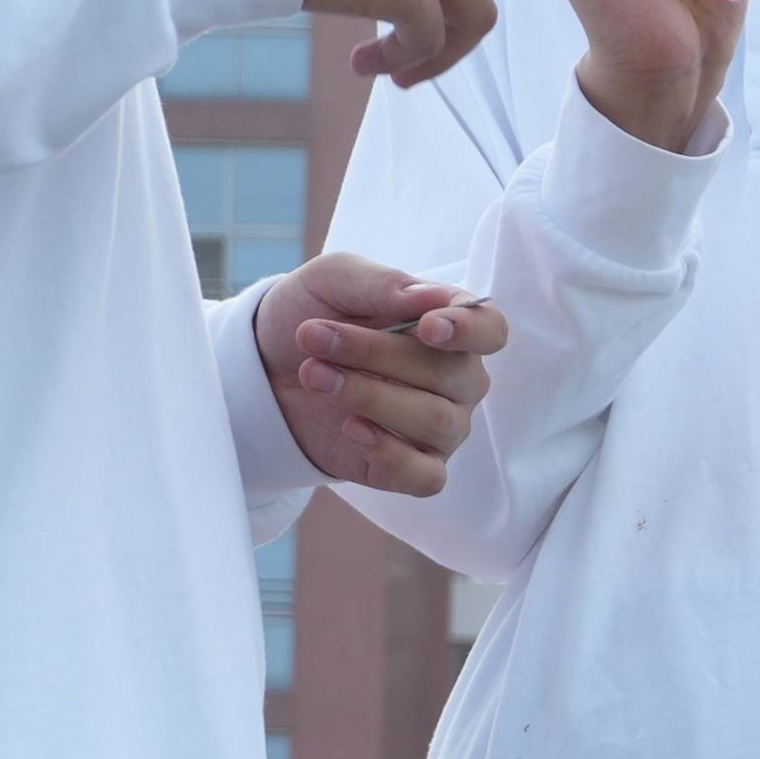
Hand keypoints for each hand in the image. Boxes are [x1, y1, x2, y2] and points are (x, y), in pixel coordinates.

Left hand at [252, 255, 505, 495]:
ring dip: (368, 396)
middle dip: (375, 354)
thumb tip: (429, 298)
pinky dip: (390, 454)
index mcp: (449, 329)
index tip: (429, 327)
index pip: (491, 330)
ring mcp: (442, 429)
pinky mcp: (416, 469)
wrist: (268, 369)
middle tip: (311, 336)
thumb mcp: (331, 282)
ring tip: (313, 375)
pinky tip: (351, 428)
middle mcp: (457, 381)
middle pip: (451, 375)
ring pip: (436, 422)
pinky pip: (427, 476)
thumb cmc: (313, 317)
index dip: (470, 330)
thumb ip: (380, 284)